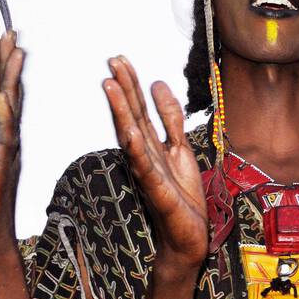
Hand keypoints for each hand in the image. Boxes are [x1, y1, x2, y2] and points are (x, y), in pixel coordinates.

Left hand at [0, 30, 24, 255]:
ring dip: (13, 82)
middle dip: (9, 65)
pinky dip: (5, 118)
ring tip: (14, 56)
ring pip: (11, 111)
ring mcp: (6, 153)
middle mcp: (5, 141)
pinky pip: (5, 139)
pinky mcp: (2, 168)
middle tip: (12, 35)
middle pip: (7, 95)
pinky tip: (4, 99)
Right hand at [102, 56, 207, 269]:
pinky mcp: (158, 193)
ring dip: (121, 112)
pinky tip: (129, 132)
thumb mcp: (180, 149)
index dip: (130, 85)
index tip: (120, 59)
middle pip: (131, 117)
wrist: (187, 239)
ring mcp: (149, 174)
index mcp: (150, 147)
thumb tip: (158, 84)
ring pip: (132, 138)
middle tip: (112, 62)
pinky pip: (146, 169)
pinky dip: (136, 150)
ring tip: (110, 86)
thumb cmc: (182, 197)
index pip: (138, 111)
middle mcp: (145, 158)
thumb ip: (170, 119)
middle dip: (123, 89)